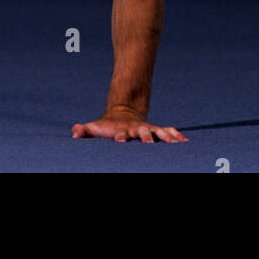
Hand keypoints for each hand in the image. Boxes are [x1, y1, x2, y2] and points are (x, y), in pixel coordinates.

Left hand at [71, 110, 187, 142]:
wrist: (123, 113)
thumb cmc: (106, 127)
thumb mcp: (94, 128)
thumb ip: (84, 130)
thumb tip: (74, 132)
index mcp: (121, 131)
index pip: (120, 135)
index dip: (119, 138)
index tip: (120, 142)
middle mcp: (136, 129)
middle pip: (142, 133)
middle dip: (145, 137)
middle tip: (149, 143)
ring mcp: (147, 129)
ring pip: (158, 131)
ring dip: (166, 137)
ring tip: (175, 144)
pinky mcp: (156, 130)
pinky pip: (168, 132)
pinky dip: (176, 136)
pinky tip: (185, 142)